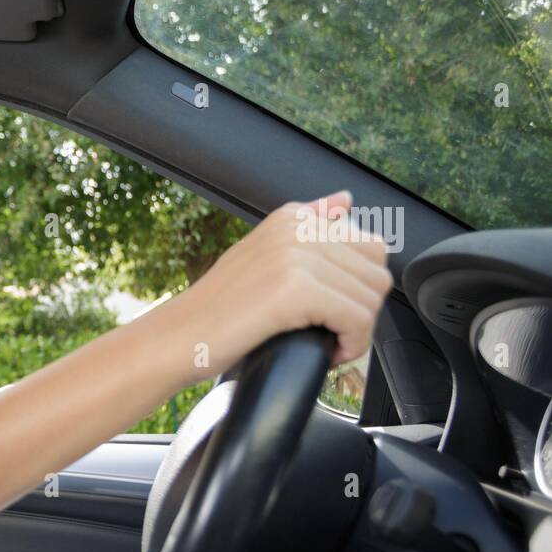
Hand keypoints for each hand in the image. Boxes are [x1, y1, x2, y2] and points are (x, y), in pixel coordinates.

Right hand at [169, 190, 392, 375]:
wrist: (175, 339)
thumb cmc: (216, 310)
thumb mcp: (262, 255)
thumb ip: (306, 224)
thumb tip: (344, 199)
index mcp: (291, 217)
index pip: (370, 246)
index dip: (358, 288)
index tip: (331, 312)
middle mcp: (295, 229)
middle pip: (376, 272)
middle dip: (362, 311)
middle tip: (332, 333)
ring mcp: (294, 257)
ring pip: (370, 297)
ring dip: (358, 332)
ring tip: (327, 343)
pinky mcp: (294, 291)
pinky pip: (356, 319)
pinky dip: (351, 344)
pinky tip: (329, 352)